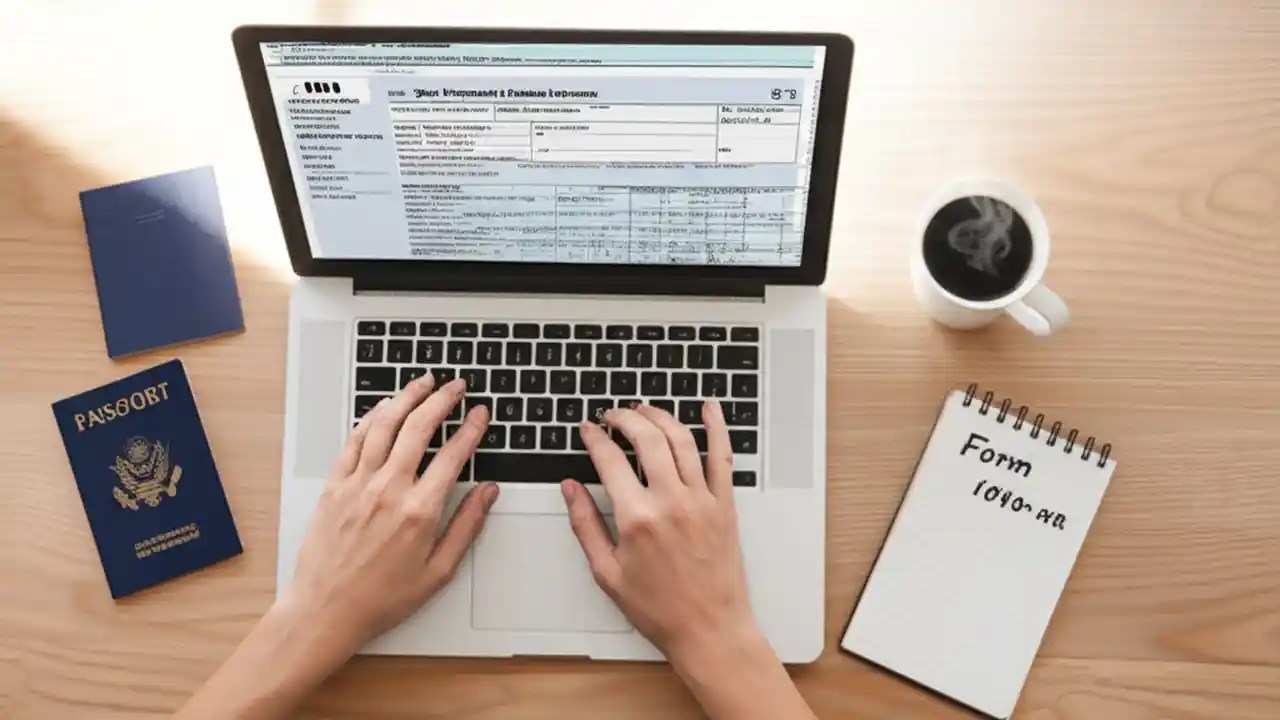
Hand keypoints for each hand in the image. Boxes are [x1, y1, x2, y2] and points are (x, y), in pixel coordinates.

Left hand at [282, 375, 498, 656]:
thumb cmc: (380, 598)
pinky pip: (354, 441)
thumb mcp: (438, 571)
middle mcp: (388, 490)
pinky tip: (383, 409)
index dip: (472, 428)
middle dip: (443, 400)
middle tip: (456, 387)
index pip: (454, 454)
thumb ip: (467, 526)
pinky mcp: (335, 486)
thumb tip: (488, 493)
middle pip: (419, 427)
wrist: (325, 610)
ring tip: (422, 383)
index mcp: (419, 511)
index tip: (481, 414)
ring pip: (384, 425)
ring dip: (406, 397)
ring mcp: (358, 484)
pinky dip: (371, 418)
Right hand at [561, 402, 816, 719]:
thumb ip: (585, 524)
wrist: (709, 629)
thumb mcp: (607, 572)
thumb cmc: (659, 609)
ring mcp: (702, 500)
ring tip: (644, 409)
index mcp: (637, 519)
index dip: (594, 437)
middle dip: (625, 417)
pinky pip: (723, 456)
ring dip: (660, 416)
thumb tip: (569, 489)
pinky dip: (717, 427)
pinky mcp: (725, 505)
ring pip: (681, 439)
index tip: (588, 428)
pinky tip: (710, 408)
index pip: (609, 460)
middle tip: (613, 414)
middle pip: (646, 438)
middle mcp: (671, 502)